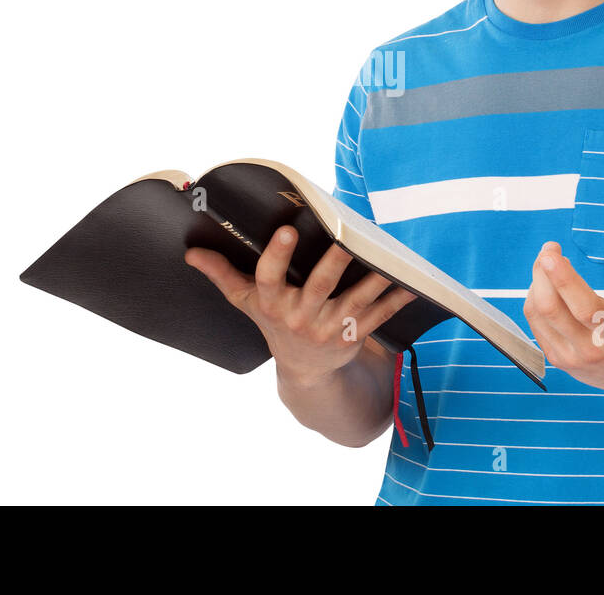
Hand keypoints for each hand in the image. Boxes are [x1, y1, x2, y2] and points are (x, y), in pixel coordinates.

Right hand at [184, 226, 415, 388]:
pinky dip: (395, 300)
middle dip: (332, 264)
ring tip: (388, 260)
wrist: (305, 373)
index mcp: (272, 302)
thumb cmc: (274, 323)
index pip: (268, 277)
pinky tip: (412, 284)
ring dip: (373, 281)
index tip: (287, 231)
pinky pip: (378, 316)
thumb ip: (222, 274)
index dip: (277, 255)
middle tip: (345, 239)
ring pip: (354, 300)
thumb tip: (191, 252)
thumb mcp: (245, 302)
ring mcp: (329, 327)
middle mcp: (300, 315)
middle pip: (318, 286)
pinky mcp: (354, 335)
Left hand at [523, 241, 603, 400]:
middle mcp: (592, 350)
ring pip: (537, 315)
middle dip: (542, 272)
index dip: (563, 279)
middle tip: (550, 248)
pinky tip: (549, 284)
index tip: (550, 254)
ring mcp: (571, 358)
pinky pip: (536, 324)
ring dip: (537, 282)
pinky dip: (536, 298)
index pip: (584, 308)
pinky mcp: (558, 360)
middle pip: (550, 309)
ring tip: (550, 262)